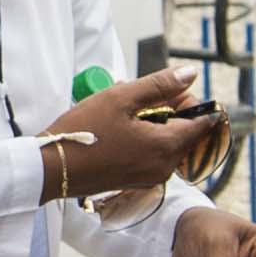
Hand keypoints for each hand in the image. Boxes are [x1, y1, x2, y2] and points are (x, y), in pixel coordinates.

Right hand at [40, 65, 215, 200]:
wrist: (53, 168)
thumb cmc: (84, 130)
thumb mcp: (121, 97)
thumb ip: (160, 84)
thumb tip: (192, 74)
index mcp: (166, 146)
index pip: (201, 122)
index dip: (190, 101)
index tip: (168, 90)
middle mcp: (165, 167)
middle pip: (187, 133)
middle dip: (172, 111)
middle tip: (143, 96)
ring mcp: (152, 177)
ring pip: (170, 144)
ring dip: (156, 123)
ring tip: (127, 109)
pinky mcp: (138, 182)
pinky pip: (155, 156)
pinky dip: (146, 139)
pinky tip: (122, 126)